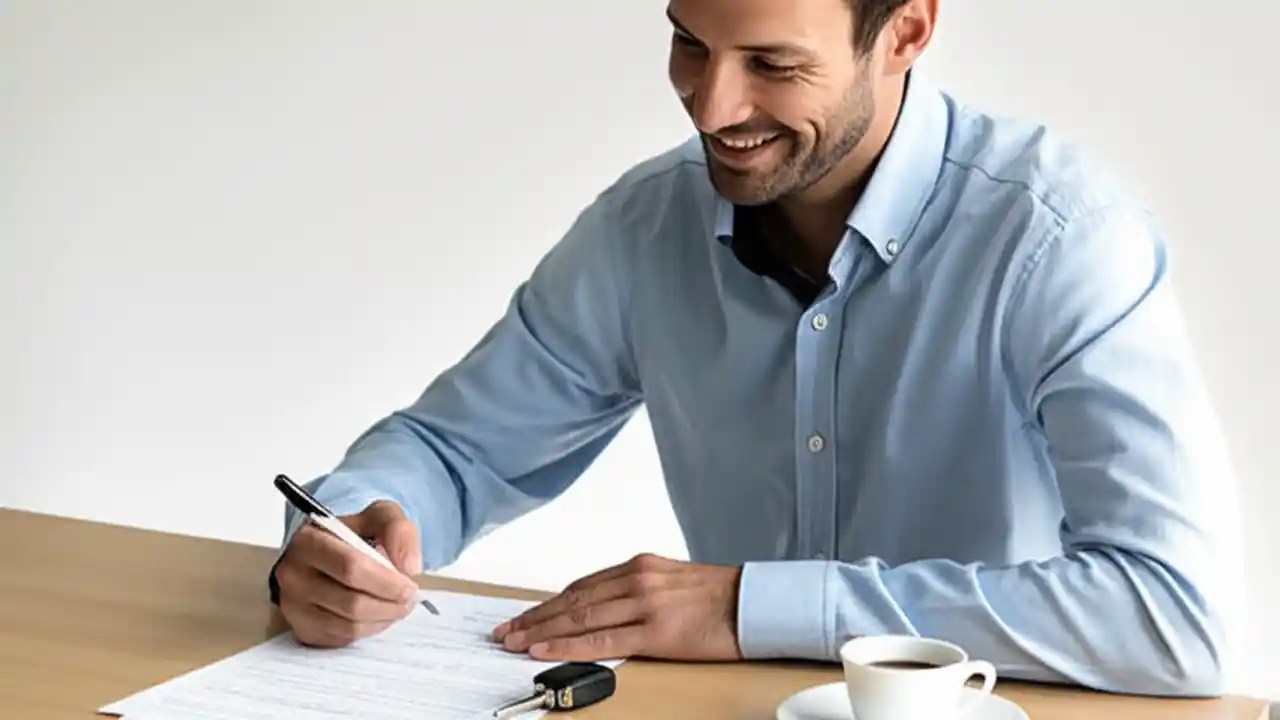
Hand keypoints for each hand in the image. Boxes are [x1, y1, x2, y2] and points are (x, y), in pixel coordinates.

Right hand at [274, 500, 422, 647]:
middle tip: (410, 600)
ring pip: (349, 625)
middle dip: (390, 604)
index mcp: (307, 540)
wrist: (330, 551)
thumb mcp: (380, 516)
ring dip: (383, 619)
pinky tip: (378, 614)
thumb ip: (397, 530)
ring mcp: (293, 606)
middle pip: (351, 602)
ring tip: (399, 606)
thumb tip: (409, 567)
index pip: (350, 567)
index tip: (410, 587)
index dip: (386, 582)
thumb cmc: (355, 534)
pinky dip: (369, 629)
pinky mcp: (302, 629)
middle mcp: (292, 575)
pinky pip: (343, 638)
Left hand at [491, 553, 742, 661]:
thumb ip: (638, 590)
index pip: (581, 586)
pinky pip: (601, 640)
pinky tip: (546, 650)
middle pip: (572, 601)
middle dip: (535, 617)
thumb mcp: (672, 581)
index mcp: (639, 567)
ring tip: (515, 642)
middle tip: (506, 630)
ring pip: (579, 618)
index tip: (525, 615)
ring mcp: (644, 604)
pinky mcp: (655, 632)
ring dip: (541, 631)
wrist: (754, 604)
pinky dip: (568, 646)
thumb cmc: (719, 596)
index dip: (548, 603)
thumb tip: (606, 608)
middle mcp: (636, 580)